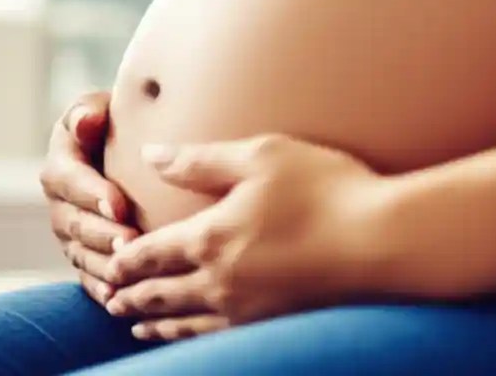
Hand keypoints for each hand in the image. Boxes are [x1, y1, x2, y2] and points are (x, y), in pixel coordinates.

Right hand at [40, 92, 139, 305]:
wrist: (122, 152)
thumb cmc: (114, 125)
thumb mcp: (99, 108)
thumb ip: (88, 111)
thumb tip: (86, 121)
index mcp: (60, 163)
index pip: (69, 180)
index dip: (91, 194)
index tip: (118, 205)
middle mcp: (58, 202)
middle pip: (72, 223)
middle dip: (101, 235)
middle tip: (130, 243)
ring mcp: (69, 233)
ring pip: (79, 254)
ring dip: (103, 265)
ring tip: (128, 274)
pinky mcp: (83, 255)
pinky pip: (86, 276)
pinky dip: (99, 288)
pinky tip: (116, 298)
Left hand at [104, 135, 394, 340]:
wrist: (387, 242)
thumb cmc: (327, 188)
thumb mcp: (260, 156)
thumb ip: (199, 159)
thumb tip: (151, 155)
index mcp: (210, 238)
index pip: (150, 253)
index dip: (125, 259)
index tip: (108, 263)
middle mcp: (220, 282)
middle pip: (161, 294)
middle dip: (131, 296)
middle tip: (108, 300)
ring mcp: (248, 311)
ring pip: (186, 324)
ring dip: (156, 324)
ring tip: (137, 326)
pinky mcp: (276, 325)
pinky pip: (219, 340)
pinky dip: (192, 339)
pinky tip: (193, 337)